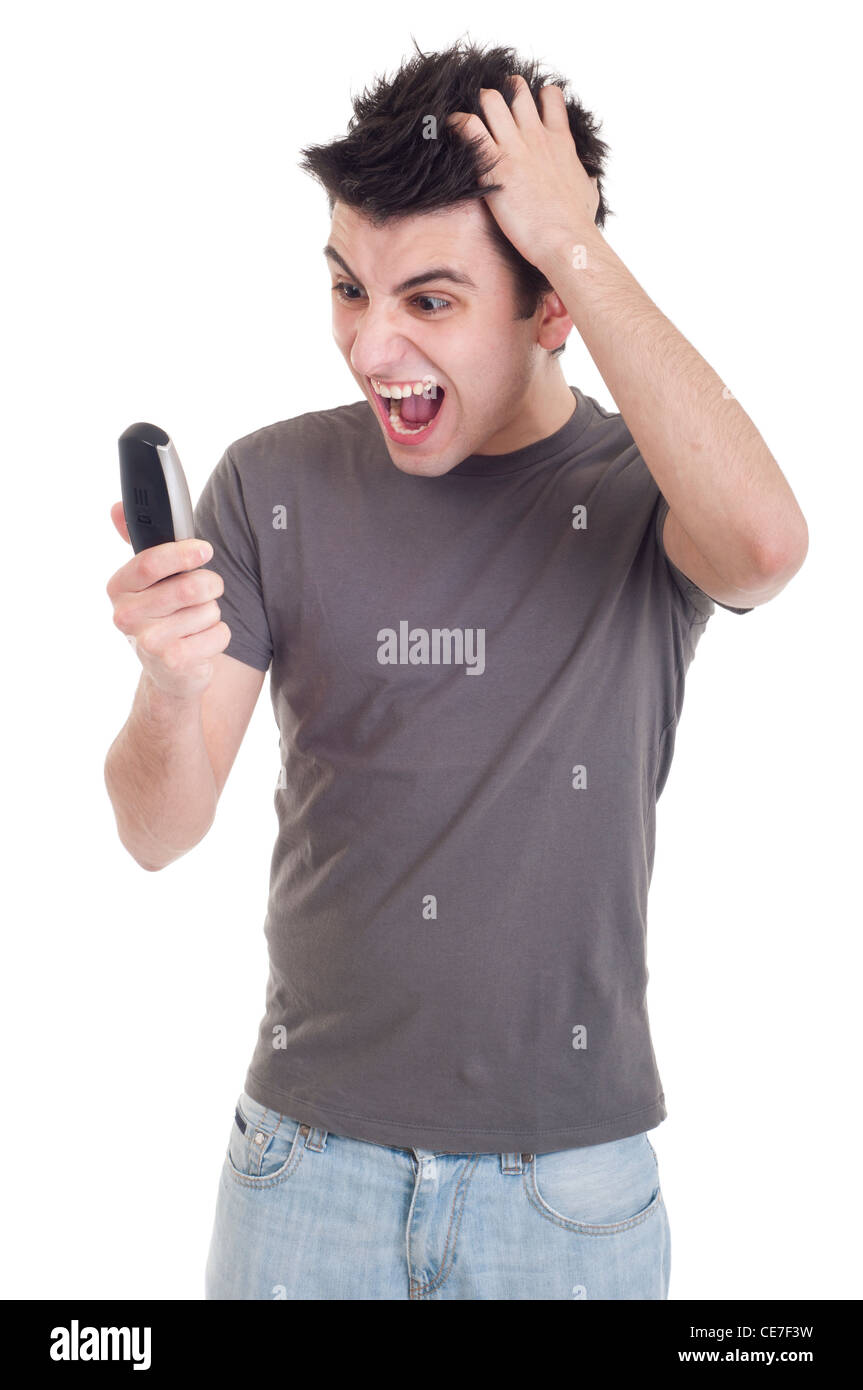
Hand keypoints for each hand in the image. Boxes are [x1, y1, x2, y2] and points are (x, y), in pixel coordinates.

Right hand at [107, 502, 229, 699]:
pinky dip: (220, 635)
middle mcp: (126, 615)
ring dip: (212, 612)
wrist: (169, 670)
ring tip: (196, 622)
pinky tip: (201, 642)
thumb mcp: (149, 578)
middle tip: (210, 587)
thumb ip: (139, 541)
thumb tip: (117, 507)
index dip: (182, 553)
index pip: (149, 562)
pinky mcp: (173, 662)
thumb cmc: (164, 613)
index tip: (205, 550)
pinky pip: (219, 634)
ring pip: (208, 610)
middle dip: (210, 584)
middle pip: (188, 587)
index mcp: (119, 587)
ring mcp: (147, 642)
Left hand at [446, 75, 600, 270]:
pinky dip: (457, 124)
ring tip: (471, 122)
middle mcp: (537, 136)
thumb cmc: (578, 224)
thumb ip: (586, 178)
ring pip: (490, 99)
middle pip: (515, 90)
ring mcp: (516, 148)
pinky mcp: (495, 166)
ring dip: (477, 106)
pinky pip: (469, 126)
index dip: (535, 95)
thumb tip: (589, 180)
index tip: (525, 109)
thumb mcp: (588, 193)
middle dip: (501, 94)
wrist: (567, 241)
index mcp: (560, 141)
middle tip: (491, 115)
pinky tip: (453, 132)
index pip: (550, 95)